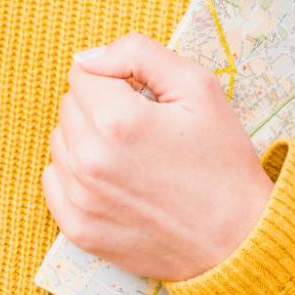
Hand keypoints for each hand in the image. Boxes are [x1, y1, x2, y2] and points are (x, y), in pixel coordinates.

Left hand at [43, 32, 274, 281]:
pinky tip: (115, 181)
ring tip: (132, 156)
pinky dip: (78, 174)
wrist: (239, 241)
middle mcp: (89, 160)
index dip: (116, 79)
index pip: (83, 72)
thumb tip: (87, 57)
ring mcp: (81, 199)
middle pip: (69, 105)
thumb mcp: (197, 86)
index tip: (144, 100)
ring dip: (87, 139)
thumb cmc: (222, 161)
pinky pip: (55, 180)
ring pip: (61, 141)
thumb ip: (138, 53)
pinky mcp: (79, 230)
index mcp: (116, 120)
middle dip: (100, 106)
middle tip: (143, 129)